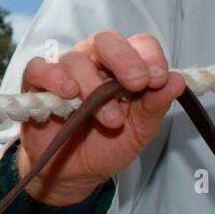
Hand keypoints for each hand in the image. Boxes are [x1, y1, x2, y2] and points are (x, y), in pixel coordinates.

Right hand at [16, 31, 185, 204]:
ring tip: (109, 119)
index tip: (158, 79)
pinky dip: (53, 77)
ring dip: (93, 87)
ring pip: (76, 59)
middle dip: (125, 59)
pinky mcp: (36, 84)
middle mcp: (94, 61)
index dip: (150, 56)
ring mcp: (64, 70)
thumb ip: (156, 105)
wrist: (76, 173)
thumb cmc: (109, 144)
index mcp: (123, 66)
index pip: (139, 44)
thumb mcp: (141, 130)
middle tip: (137, 83)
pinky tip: (68, 93)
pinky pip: (39, 68)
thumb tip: (177, 81)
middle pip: (106, 40)